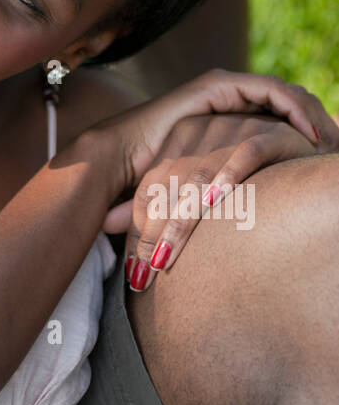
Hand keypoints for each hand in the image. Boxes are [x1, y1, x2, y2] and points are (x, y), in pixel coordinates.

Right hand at [97, 69, 337, 198]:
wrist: (121, 160)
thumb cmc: (156, 182)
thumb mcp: (209, 188)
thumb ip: (230, 191)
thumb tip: (262, 220)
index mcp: (230, 119)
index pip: (282, 118)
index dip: (310, 134)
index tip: (330, 160)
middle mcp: (228, 100)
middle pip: (291, 103)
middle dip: (321, 125)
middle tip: (338, 151)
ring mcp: (223, 90)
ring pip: (287, 93)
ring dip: (313, 117)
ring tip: (328, 144)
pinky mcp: (217, 86)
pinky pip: (270, 90)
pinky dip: (294, 108)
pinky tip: (309, 134)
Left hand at [103, 114, 327, 290]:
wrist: (298, 146)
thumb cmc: (244, 173)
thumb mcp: (194, 183)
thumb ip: (153, 200)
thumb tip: (106, 223)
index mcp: (180, 137)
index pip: (151, 186)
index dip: (140, 227)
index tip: (134, 268)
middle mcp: (202, 130)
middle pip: (170, 187)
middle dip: (154, 234)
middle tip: (144, 275)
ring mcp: (233, 130)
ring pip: (198, 179)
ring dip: (180, 223)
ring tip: (164, 261)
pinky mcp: (268, 135)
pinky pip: (245, 155)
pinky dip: (228, 179)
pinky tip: (213, 202)